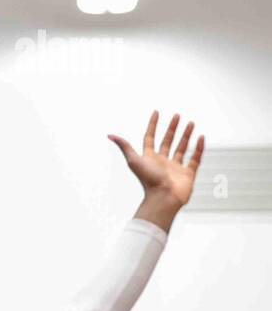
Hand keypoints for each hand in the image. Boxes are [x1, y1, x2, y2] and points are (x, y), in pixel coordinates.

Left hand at [109, 111, 204, 232]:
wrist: (164, 198)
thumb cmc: (148, 181)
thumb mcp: (134, 160)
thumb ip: (124, 147)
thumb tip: (110, 135)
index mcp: (149, 158)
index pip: (150, 137)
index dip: (152, 125)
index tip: (156, 112)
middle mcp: (162, 161)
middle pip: (167, 141)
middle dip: (172, 128)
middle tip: (177, 116)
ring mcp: (175, 167)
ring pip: (182, 148)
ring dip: (186, 135)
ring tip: (191, 123)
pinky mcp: (188, 174)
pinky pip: (195, 159)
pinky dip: (199, 148)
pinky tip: (201, 137)